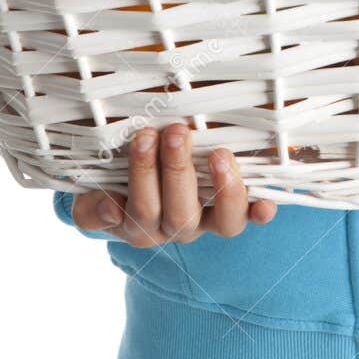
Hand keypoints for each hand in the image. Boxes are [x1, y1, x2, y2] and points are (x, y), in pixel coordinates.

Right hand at [72, 123, 277, 245]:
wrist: (138, 183)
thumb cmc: (115, 176)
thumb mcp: (95, 189)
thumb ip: (93, 202)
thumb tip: (110, 207)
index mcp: (138, 222)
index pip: (139, 209)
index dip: (142, 177)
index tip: (142, 139)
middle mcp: (174, 228)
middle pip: (177, 212)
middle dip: (175, 168)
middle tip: (174, 130)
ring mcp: (206, 223)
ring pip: (220, 222)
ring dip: (221, 188)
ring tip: (219, 154)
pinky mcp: (232, 215)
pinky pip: (248, 219)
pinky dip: (258, 212)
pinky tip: (266, 204)